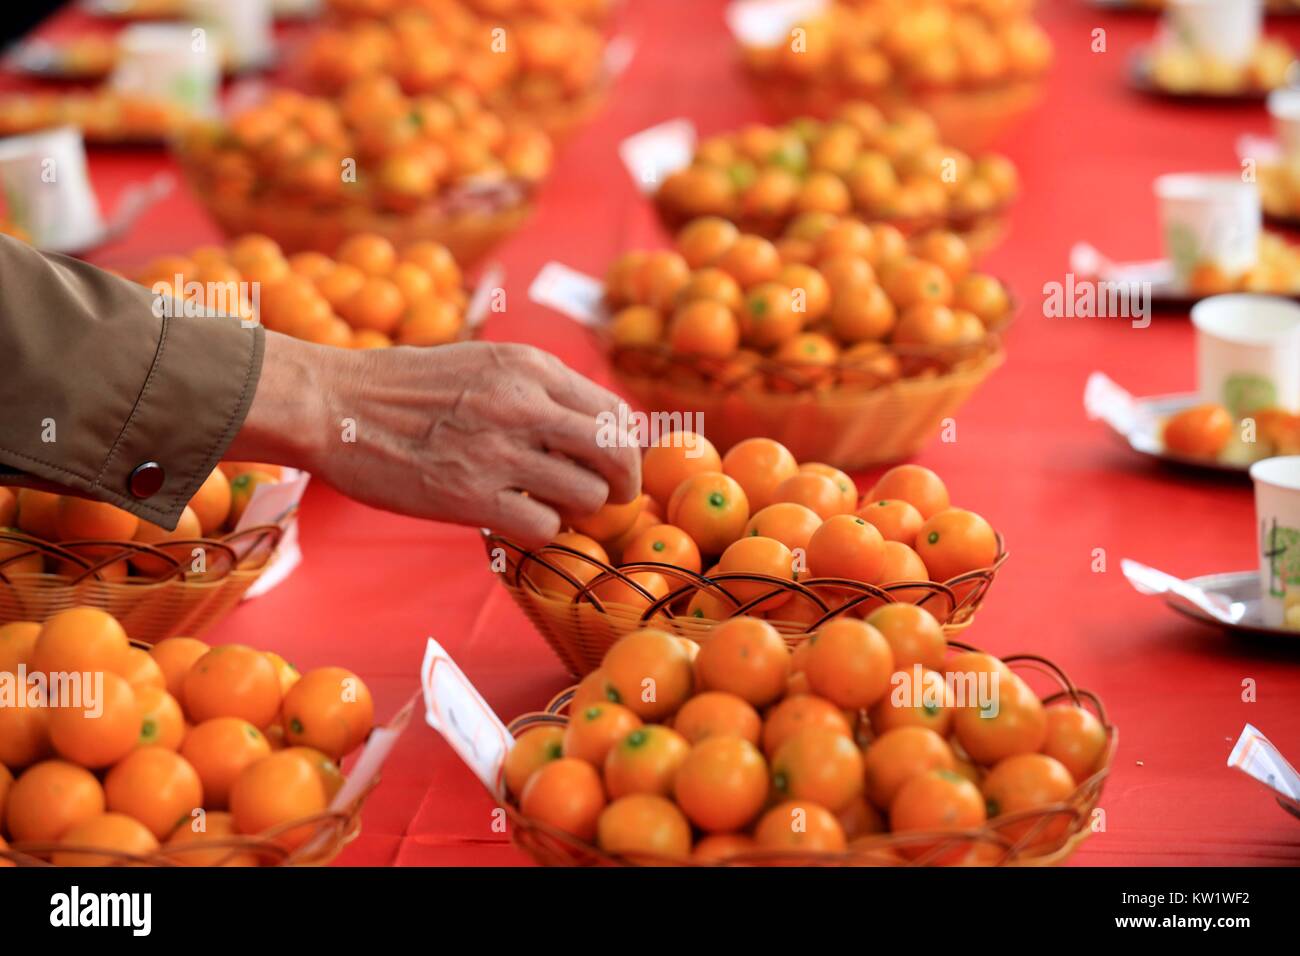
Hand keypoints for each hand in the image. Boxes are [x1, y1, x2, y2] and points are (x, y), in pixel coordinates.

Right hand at [228, 333, 640, 546]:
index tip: (614, 464)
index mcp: (529, 366)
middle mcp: (522, 404)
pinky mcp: (470, 497)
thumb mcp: (482, 361)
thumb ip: (538, 387)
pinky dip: (541, 531)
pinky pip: (544, 528)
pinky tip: (518, 519)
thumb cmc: (407, 386)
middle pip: (617, 454)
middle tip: (610, 497)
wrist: (334, 404)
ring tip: (552, 506)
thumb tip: (596, 425)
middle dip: (623, 483)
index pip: (614, 412)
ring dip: (579, 510)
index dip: (626, 446)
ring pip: (587, 495)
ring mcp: (498, 452)